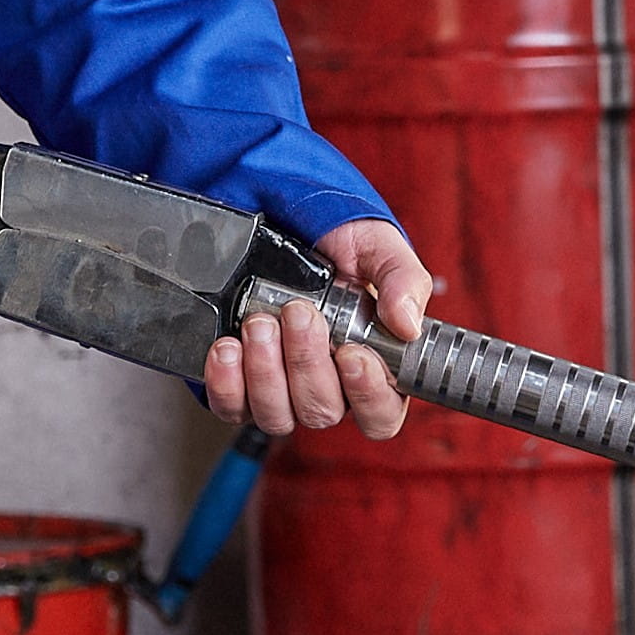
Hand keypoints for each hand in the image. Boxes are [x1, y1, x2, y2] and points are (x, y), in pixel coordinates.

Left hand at [201, 216, 425, 443]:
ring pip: (276, 415)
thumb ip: (403, 282)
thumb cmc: (340, 244)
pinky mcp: (240, 387)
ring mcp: (282, 391)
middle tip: (298, 313)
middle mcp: (328, 388)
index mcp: (373, 369)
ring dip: (266, 371)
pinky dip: (227, 382)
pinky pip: (232, 407)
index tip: (351, 354)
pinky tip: (228, 348)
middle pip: (322, 411)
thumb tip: (407, 325)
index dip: (368, 394)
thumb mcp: (380, 249)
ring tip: (260, 324)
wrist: (285, 219)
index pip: (380, 414)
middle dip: (307, 362)